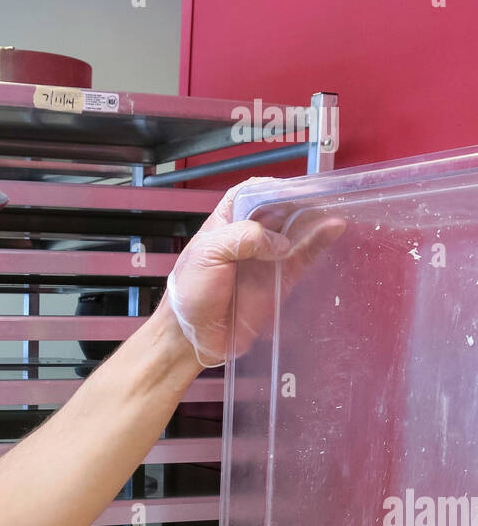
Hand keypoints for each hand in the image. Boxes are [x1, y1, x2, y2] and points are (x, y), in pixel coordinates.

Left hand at [165, 177, 346, 367]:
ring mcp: (267, 257)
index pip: (252, 193)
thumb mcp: (208, 254)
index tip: (287, 189)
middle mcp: (250, 236)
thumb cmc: (190, 294)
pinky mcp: (280, 279)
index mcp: (227, 222)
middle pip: (280, 208)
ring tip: (334, 206)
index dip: (270, 188)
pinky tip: (334, 228)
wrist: (193, 338)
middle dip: (299, 200)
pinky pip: (304, 255)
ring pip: (297, 229)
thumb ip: (243, 237)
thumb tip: (280, 242)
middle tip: (318, 195)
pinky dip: (320, 241)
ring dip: (315, 217)